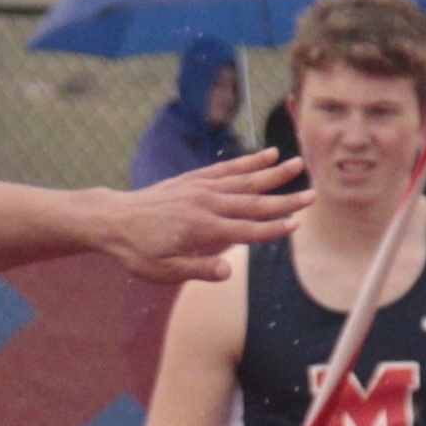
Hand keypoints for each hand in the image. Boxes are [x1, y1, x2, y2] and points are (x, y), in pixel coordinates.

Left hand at [102, 150, 311, 282]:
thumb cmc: (137, 250)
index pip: (247, 230)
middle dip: (284, 200)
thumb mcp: (162, 270)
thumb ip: (197, 269)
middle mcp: (206, 204)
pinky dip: (248, 161)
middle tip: (312, 195)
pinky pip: (227, 168)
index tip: (296, 224)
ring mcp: (201, 188)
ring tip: (297, 164)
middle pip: (253, 202)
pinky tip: (266, 155)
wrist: (112, 220)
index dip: (273, 229)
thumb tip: (228, 271)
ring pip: (244, 179)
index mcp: (203, 229)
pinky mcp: (194, 179)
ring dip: (273, 173)